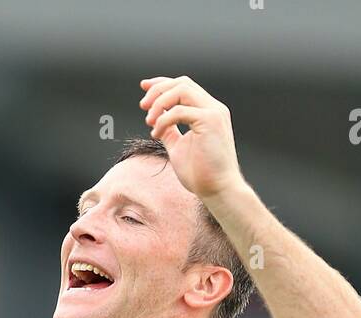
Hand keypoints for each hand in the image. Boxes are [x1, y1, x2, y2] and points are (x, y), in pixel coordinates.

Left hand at [140, 76, 243, 202]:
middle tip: (142, 106)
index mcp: (207, 111)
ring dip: (160, 101)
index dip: (162, 84)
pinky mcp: (211, 121)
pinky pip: (180, 111)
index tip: (144, 88)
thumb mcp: (179, 147)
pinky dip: (164, 120)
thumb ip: (169, 131)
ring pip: (182, 89)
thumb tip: (155, 120)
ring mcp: (214, 112)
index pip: (183, 86)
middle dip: (158, 90)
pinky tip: (157, 133)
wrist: (218, 191)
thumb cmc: (201, 175)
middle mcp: (213, 108)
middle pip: (181, 82)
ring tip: (149, 121)